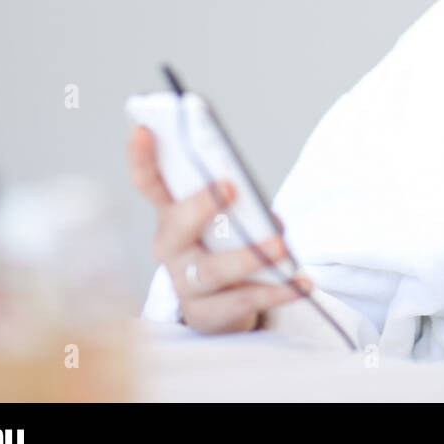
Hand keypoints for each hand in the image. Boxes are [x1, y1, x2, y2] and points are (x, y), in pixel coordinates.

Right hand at [127, 125, 308, 333]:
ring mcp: (186, 284)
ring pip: (212, 269)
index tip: (144, 129)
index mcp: (172, 215)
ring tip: (281, 247)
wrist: (224, 305)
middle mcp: (172, 249)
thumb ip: (236, 202)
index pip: (150, 184)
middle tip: (230, 185)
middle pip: (177, 227)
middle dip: (201, 204)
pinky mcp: (208, 314)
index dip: (142, 158)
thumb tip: (255, 200)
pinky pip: (242, 301)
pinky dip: (276, 291)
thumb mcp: (226, 218)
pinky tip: (300, 282)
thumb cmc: (226, 245)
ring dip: (248, 255)